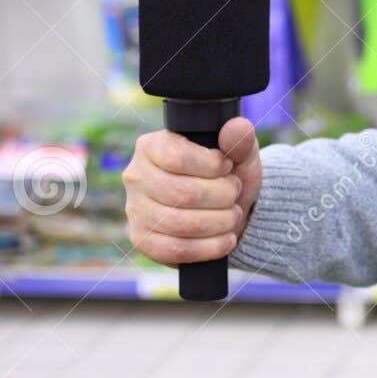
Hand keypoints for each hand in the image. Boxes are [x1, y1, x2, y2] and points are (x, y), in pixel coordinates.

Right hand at [123, 117, 261, 266]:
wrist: (226, 209)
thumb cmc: (227, 175)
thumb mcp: (240, 154)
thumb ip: (239, 140)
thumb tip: (236, 127)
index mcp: (152, 146)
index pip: (176, 157)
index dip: (211, 166)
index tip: (227, 168)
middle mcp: (136, 176)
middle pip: (182, 193)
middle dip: (222, 196)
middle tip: (234, 193)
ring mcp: (135, 210)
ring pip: (180, 224)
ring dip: (220, 222)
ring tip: (233, 214)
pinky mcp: (142, 240)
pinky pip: (174, 250)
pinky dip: (209, 247)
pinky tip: (226, 239)